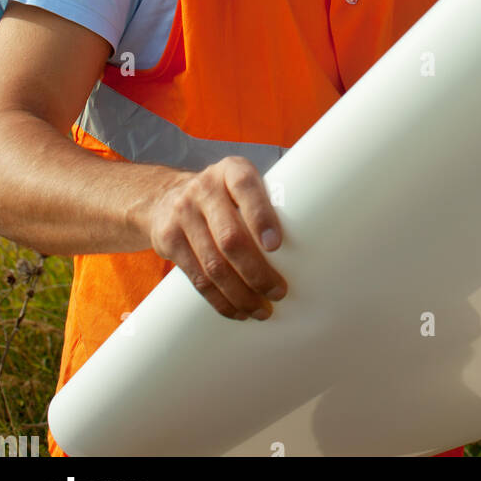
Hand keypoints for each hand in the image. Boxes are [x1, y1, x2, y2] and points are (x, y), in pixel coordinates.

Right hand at [146, 156, 286, 319]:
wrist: (166, 197)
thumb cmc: (223, 196)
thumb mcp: (240, 185)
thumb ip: (266, 202)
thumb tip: (314, 239)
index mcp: (231, 171)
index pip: (246, 188)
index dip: (261, 216)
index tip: (276, 244)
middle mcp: (205, 188)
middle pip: (230, 237)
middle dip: (256, 271)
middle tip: (278, 292)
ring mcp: (183, 214)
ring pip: (213, 265)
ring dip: (240, 293)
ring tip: (261, 309)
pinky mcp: (169, 240)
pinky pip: (197, 278)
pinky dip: (219, 300)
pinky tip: (237, 310)